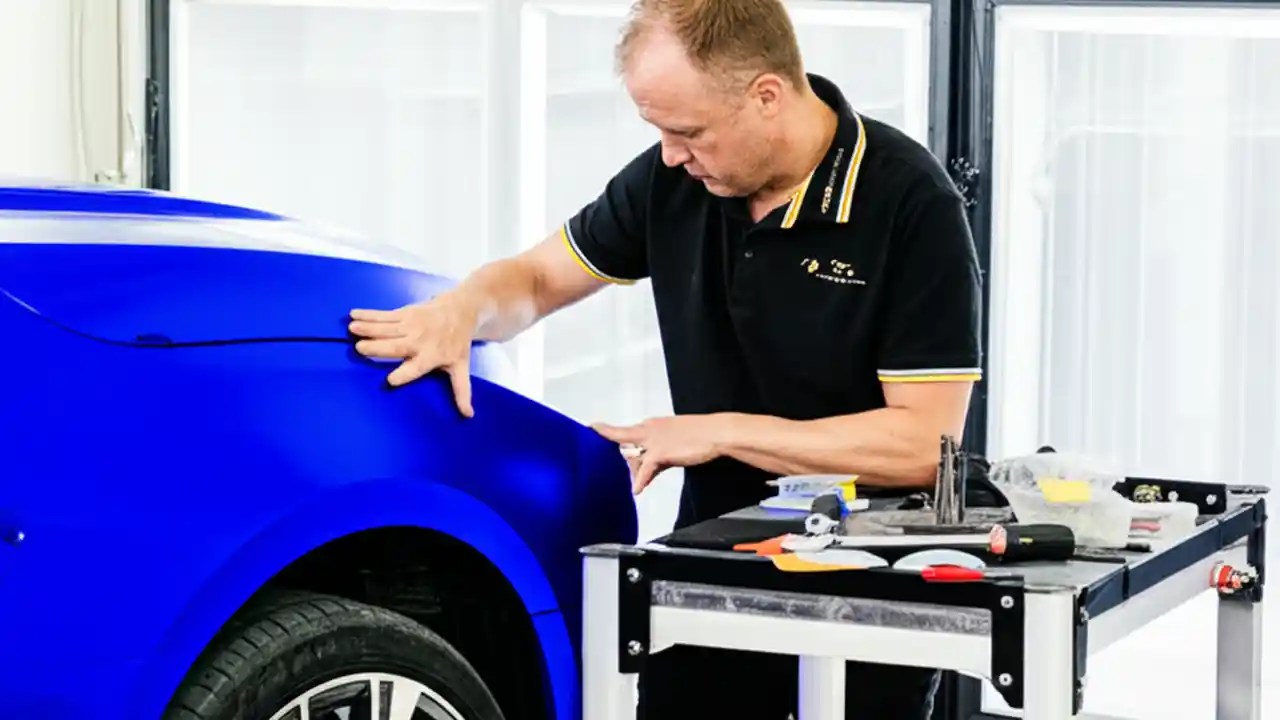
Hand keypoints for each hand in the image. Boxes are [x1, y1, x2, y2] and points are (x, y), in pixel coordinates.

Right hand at [348, 292, 479, 416]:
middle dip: (378, 347)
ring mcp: (412, 325)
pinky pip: (385, 315)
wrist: (461, 311)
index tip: (390, 380)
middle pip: (396, 347)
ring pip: (387, 328)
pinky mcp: (406, 313)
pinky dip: (368, 315)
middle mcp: (419, 341)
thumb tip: (468, 415)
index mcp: (431, 357)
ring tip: (352, 330)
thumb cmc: (457, 343)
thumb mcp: (461, 367)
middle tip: (360, 348)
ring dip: (368, 328)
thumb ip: (461, 391)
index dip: (404, 374)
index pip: (416, 368)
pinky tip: (354, 315)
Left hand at [592, 414, 730, 493]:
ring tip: (635, 483)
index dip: (609, 433)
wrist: (715, 433)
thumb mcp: (674, 443)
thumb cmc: (700, 436)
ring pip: (632, 456)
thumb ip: (658, 457)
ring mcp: (653, 440)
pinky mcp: (660, 452)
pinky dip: (640, 480)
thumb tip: (647, 472)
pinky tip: (637, 488)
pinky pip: (645, 469)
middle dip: (621, 456)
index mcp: (652, 424)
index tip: (594, 429)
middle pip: (623, 442)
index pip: (626, 431)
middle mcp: (648, 429)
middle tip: (626, 470)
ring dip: (633, 472)